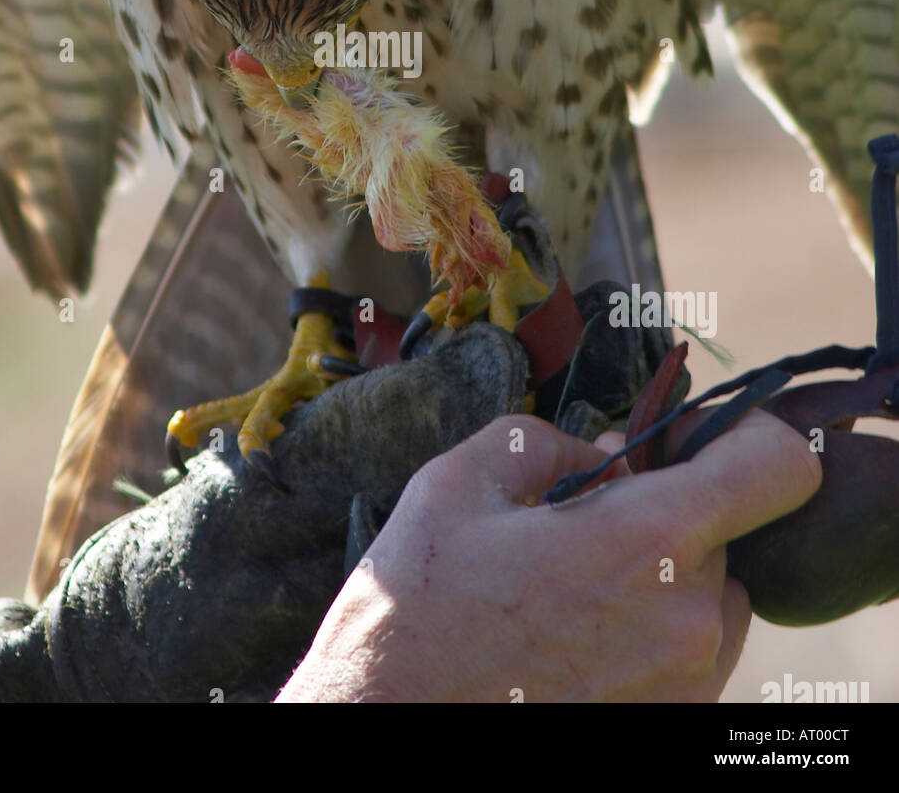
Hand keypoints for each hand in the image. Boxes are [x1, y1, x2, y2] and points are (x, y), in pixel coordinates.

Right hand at [275, 409, 820, 701]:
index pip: (779, 466)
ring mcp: (686, 686)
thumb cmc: (416, 612)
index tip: (686, 440)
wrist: (384, 727)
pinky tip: (566, 639)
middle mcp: (690, 620)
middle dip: (657, 514)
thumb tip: (605, 454)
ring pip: (706, 596)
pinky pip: (687, 654)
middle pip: (722, 532)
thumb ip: (547, 441)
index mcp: (649, 541)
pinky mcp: (669, 727)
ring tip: (562, 593)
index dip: (743, 436)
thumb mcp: (461, 482)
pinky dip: (644, 632)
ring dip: (655, 578)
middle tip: (573, 526)